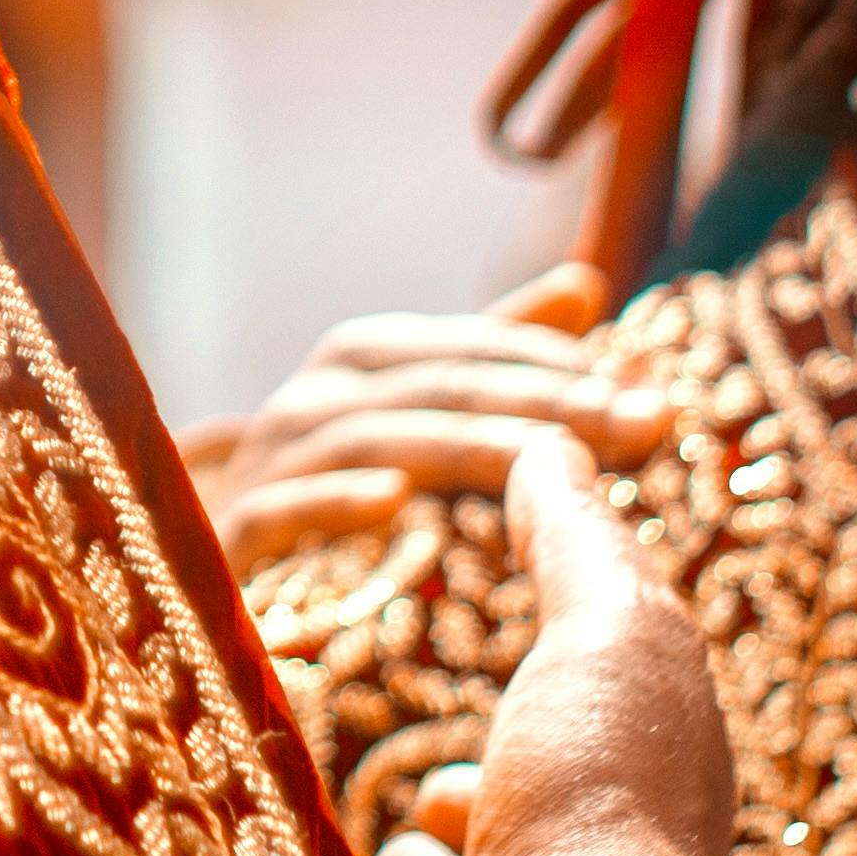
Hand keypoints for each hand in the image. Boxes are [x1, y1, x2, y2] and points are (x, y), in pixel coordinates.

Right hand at [205, 261, 671, 576]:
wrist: (202, 571)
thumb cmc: (327, 487)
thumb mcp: (413, 413)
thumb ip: (492, 351)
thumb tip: (586, 284)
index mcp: (361, 364)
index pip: (470, 347)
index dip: (561, 363)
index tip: (654, 397)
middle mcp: (312, 399)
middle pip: (442, 388)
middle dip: (551, 403)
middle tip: (648, 427)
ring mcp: (268, 463)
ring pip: (379, 439)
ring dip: (476, 450)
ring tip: (561, 470)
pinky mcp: (229, 539)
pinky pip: (280, 510)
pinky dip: (333, 501)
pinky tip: (393, 504)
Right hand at [443, 436, 731, 855]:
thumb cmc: (597, 804)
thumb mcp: (606, 633)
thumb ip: (578, 544)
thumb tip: (557, 446)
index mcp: (657, 779)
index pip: (602, 709)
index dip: (551, 658)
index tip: (489, 624)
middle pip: (534, 806)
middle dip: (479, 780)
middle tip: (444, 765)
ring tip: (406, 835)